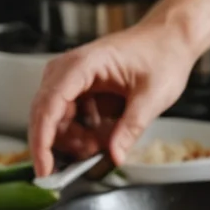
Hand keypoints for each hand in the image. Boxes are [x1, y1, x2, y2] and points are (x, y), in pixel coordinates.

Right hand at [26, 22, 198, 174]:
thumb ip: (130, 128)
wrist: (168, 39)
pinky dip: (83, 132)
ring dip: (76, 139)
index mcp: (83, 65)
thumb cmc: (162, 56)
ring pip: (56, 121)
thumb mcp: (152, 97)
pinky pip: (69, 118)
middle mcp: (68, 69)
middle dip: (63, 144)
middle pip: (45, 116)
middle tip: (89, 158)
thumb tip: (114, 156)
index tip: (44, 169)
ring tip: (106, 141)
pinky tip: (104, 134)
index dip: (42, 141)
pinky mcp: (78, 88)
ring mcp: (70, 79)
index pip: (48, 105)